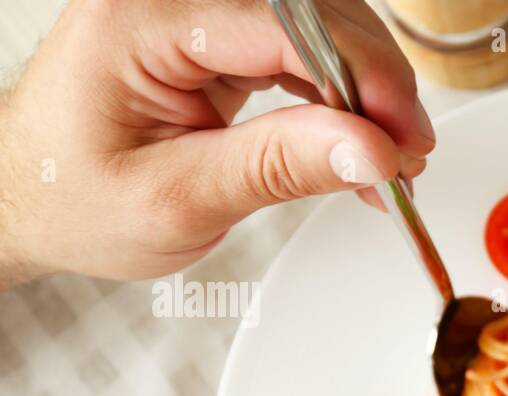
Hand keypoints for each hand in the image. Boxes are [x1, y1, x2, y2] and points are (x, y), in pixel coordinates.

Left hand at [0, 0, 432, 286]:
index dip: (359, 74)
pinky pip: (300, 53)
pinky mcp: (215, 41)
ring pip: (318, 30)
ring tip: (390, 160)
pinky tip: (359, 146)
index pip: (282, 22)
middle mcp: (168, 1)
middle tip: (408, 153)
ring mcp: (195, 17)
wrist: (33, 203)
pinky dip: (341, 102)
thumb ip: (275, 167)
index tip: (401, 136)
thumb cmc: (74, 201)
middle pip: (312, 14)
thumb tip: (369, 148)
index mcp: (140, 20)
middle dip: (375, 81)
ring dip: (366, 92)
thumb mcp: (177, 200)